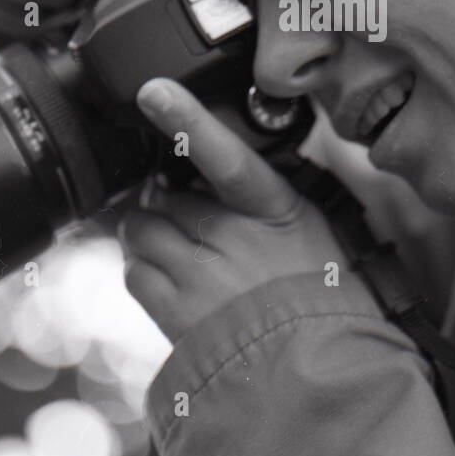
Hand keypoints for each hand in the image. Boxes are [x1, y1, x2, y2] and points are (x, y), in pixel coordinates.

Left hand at [119, 78, 346, 342]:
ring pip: (142, 230)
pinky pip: (135, 272)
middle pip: (166, 196)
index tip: (154, 90)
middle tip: (191, 220)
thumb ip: (262, 192)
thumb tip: (213, 164)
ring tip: (179, 249)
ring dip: (150, 234)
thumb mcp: (311, 224)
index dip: (188, 120)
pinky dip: (143, 268)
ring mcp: (201, 278)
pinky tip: (172, 278)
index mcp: (275, 209)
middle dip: (168, 202)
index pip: (228, 157)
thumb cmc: (319, 288)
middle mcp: (234, 239)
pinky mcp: (175, 313)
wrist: (314, 365)